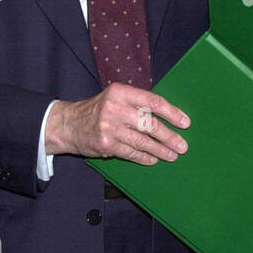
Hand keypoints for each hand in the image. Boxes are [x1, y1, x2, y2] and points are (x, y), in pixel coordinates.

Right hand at [45, 83, 188, 164]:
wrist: (68, 124)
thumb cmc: (98, 110)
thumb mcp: (115, 98)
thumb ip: (137, 103)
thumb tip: (168, 116)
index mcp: (121, 92)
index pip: (153, 102)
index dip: (172, 113)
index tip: (185, 123)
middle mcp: (116, 108)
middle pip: (150, 124)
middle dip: (169, 137)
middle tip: (182, 146)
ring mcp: (110, 127)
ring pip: (142, 141)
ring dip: (160, 150)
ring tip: (172, 155)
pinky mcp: (106, 144)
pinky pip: (131, 153)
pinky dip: (144, 157)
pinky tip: (153, 159)